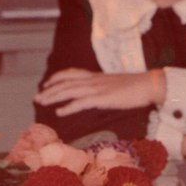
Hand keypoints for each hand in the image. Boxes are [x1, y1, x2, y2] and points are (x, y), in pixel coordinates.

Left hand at [34, 67, 165, 116]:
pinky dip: (68, 107)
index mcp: (97, 76)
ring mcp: (97, 89)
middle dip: (50, 89)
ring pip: (69, 91)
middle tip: (37, 97)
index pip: (72, 73)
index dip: (57, 78)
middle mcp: (94, 80)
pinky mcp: (102, 98)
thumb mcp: (116, 85)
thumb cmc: (136, 87)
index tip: (47, 83)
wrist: (148, 85)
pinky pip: (81, 102)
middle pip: (66, 82)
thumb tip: (98, 94)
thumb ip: (104, 88)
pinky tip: (59, 112)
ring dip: (53, 96)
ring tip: (41, 102)